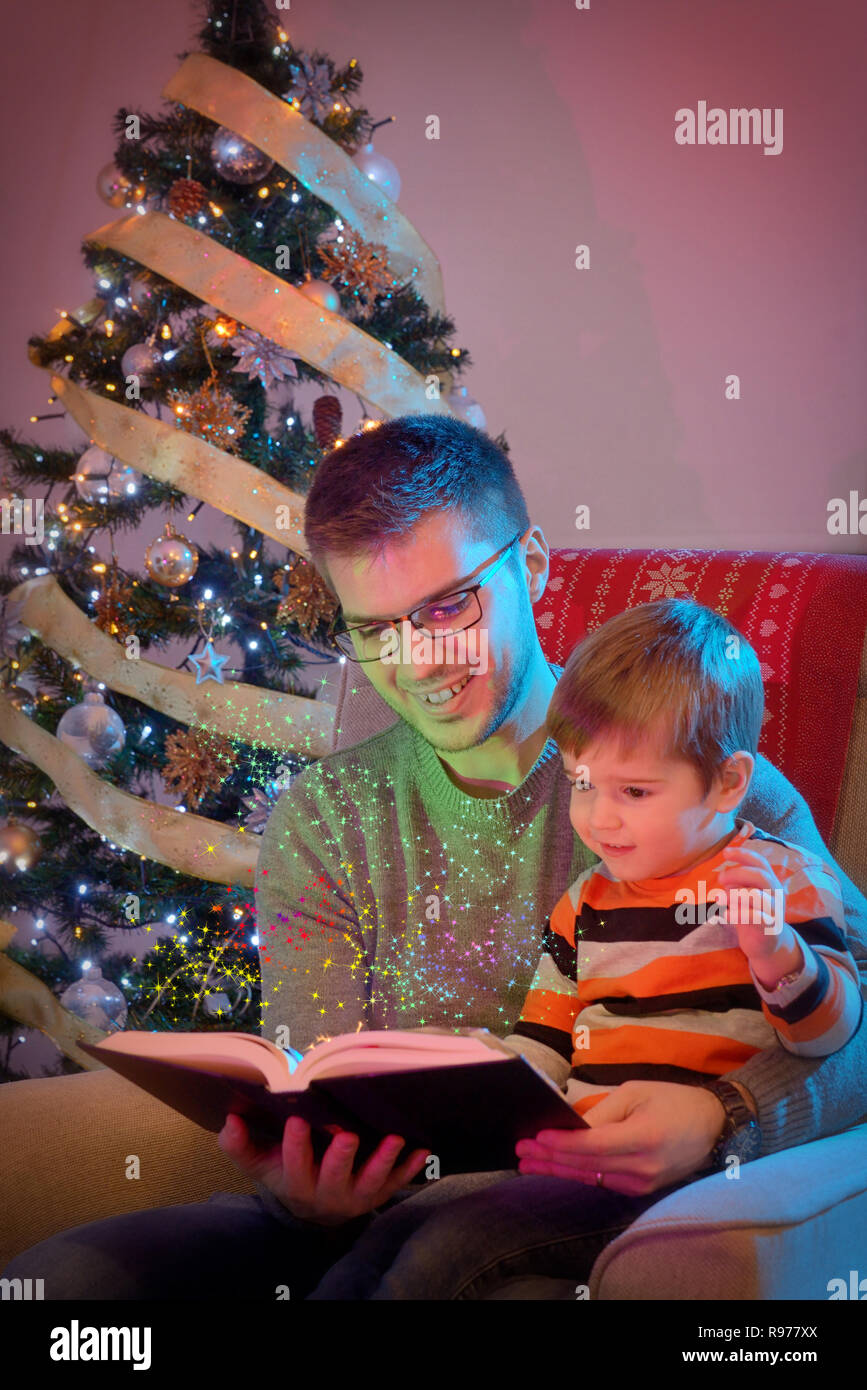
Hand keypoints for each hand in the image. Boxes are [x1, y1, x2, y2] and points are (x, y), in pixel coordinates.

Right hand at [218, 1113, 429, 1225]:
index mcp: (297, 1184)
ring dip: (384, 1161)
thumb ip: (240, 1144)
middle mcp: (327, 1194)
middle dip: (340, 1157)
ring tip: (394, 1139)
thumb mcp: (260, 1162)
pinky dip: (410, 1169)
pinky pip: (397, 1185)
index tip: (296, 1119)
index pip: (294, 1166)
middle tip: (347, 1133)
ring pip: (371, 1183)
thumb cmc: (285, 1172)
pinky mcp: (378, 1195)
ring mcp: (356, 1197)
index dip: (295, 1146)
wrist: (313, 1206)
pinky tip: (421, 1149)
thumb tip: (229, 1119)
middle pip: (334, 1178)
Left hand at [514, 1080, 730, 1194]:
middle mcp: (643, 1168)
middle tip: (520, 1150)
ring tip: (528, 1162)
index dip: (562, 1144)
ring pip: (591, 1178)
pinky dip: (578, 1173)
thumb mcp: (635, 1092)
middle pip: (587, 1166)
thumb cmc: (672, 1101)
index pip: (593, 1147)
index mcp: (644, 1138)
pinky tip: (556, 1167)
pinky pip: (603, 1181)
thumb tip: (569, 1125)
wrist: (713, 1125)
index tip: (535, 1137)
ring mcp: (643, 1183)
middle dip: (550, 1158)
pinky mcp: (641, 1189)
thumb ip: (601, 1112)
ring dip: (558, 1169)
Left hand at [716, 845, 800, 972]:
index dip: (743, 854)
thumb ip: (737, 884)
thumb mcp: (744, 897)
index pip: (760, 862)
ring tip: (718, 899)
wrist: (768, 945)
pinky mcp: (769, 927)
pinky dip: (739, 914)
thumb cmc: (753, 915)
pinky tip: (725, 915)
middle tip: (720, 878)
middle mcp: (775, 893)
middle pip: (760, 875)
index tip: (725, 853)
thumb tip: (724, 874)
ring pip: (758, 896)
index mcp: (769, 881)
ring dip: (735, 894)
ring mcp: (774, 910)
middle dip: (738, 873)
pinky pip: (756, 917)